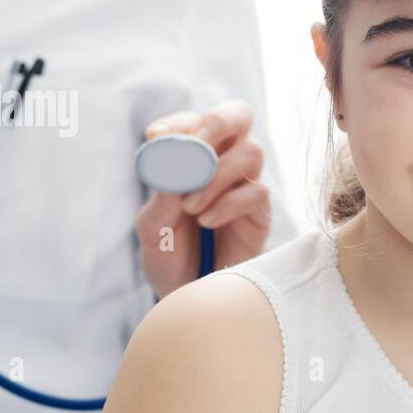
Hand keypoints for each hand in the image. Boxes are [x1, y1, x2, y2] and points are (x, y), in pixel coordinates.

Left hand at [136, 101, 271, 298]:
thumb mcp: (152, 227)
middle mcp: (224, 165)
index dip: (180, 122)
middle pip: (239, 116)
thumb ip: (161, 197)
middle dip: (217, 123)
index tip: (156, 138)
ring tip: (191, 207)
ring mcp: (245, 188)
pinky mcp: (260, 215)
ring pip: (250, 152)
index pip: (196, 121)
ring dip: (216, 175)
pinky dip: (227, 204)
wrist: (186, 296)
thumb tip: (173, 164)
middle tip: (196, 146)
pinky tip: (207, 223)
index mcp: (193, 158)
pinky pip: (257, 192)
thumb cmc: (168, 256)